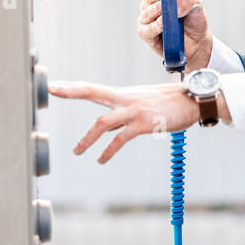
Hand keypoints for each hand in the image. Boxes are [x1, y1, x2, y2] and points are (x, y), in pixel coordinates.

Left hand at [47, 79, 201, 163]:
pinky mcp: (145, 122)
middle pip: (92, 92)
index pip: (92, 88)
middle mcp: (125, 99)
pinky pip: (122, 138)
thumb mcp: (141, 107)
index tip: (52, 84)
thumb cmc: (168, 105)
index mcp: (122, 94)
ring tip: (77, 151)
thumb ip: (120, 118)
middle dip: (70, 90)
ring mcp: (135, 110)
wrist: (193, 100)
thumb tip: (104, 130)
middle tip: (51, 90)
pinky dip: (109, 149)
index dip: (71, 86)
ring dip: (88, 138)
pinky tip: (101, 159)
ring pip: (104, 121)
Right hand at [137, 0, 212, 72]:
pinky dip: (155, 26)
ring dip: (156, 10)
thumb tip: (178, 3)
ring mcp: (147, 20)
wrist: (197, 43)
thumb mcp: (197, 5)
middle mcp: (151, 5)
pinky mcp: (147, 35)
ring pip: (147, 12)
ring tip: (165, 10)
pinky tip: (162, 23)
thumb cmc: (193, 21)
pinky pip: (147, 29)